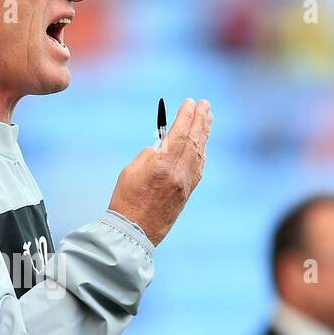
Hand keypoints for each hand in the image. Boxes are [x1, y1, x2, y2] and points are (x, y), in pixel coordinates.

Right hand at [108, 98, 212, 246]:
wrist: (134, 232)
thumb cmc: (125, 200)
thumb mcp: (130, 171)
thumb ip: (150, 155)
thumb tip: (164, 146)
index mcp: (162, 165)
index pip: (180, 133)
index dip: (187, 116)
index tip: (190, 102)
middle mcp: (178, 173)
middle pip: (194, 140)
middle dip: (200, 120)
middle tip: (205, 105)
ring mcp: (186, 184)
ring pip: (199, 153)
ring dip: (204, 133)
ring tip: (208, 118)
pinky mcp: (187, 193)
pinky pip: (199, 167)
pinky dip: (201, 152)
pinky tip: (203, 144)